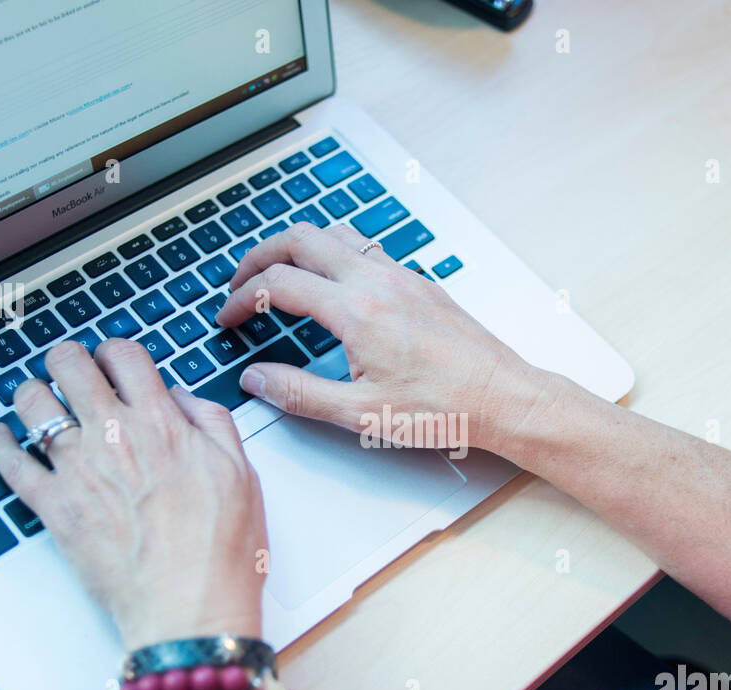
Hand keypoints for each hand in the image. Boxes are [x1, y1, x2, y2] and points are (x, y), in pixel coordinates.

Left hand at [0, 339, 268, 650]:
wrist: (189, 609)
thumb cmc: (220, 552)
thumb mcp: (241, 474)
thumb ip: (213, 424)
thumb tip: (183, 399)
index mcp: (161, 424)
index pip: (124, 355)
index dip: (116, 351)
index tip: (115, 362)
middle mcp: (113, 437)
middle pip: (69, 365)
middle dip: (68, 360)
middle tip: (71, 371)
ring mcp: (78, 470)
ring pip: (33, 404)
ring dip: (34, 394)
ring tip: (39, 400)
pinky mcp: (54, 508)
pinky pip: (10, 463)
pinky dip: (0, 443)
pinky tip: (0, 436)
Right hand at [215, 222, 551, 456]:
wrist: (504, 398)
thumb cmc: (445, 408)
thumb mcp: (361, 414)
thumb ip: (300, 394)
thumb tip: (256, 380)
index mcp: (357, 312)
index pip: (278, 285)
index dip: (241, 298)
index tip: (226, 317)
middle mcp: (377, 281)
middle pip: (299, 239)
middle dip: (259, 257)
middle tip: (240, 284)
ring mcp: (400, 275)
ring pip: (334, 234)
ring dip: (296, 246)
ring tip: (277, 274)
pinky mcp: (418, 282)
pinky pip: (364, 247)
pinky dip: (331, 253)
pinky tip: (330, 282)